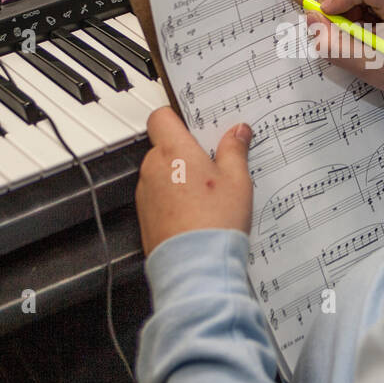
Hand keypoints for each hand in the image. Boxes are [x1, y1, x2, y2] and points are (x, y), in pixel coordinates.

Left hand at [135, 107, 253, 255]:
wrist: (195, 266)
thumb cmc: (215, 222)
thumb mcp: (237, 180)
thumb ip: (235, 150)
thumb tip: (238, 132)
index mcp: (174, 151)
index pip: (161, 116)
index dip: (177, 116)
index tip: (195, 124)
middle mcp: (153, 168)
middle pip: (164, 146)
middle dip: (185, 152)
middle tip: (212, 163)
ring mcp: (145, 193)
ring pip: (161, 173)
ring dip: (179, 177)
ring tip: (207, 193)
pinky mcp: (145, 216)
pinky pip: (158, 197)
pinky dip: (173, 199)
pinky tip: (196, 212)